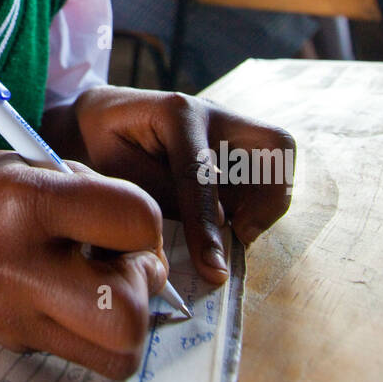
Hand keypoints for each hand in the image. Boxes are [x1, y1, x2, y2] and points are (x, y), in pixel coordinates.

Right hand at [0, 150, 167, 378]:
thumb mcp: (34, 167)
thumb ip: (96, 194)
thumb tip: (152, 242)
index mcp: (25, 203)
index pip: (133, 220)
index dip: (149, 222)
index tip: (129, 221)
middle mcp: (17, 268)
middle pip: (128, 314)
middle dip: (145, 288)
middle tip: (125, 264)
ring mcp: (15, 317)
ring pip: (117, 354)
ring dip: (128, 320)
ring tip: (105, 286)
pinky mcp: (16, 344)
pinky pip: (85, 354)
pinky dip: (96, 330)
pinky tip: (73, 296)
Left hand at [70, 87, 294, 283]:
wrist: (105, 113)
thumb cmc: (104, 140)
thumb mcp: (114, 168)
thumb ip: (160, 194)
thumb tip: (214, 226)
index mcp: (176, 113)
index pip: (203, 175)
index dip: (208, 226)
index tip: (213, 269)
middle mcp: (213, 112)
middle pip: (275, 145)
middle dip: (270, 196)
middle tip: (241, 233)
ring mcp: (229, 125)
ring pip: (279, 158)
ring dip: (268, 201)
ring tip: (236, 230)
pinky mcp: (235, 143)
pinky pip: (267, 170)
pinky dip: (259, 200)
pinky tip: (231, 220)